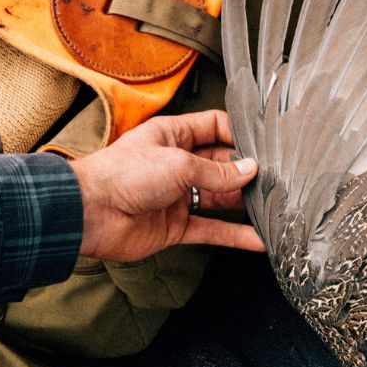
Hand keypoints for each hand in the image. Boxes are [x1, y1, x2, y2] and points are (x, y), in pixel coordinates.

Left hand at [68, 109, 265, 261]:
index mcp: (172, 136)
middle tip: (274, 178)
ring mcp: (177, 196)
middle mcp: (177, 164)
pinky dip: (235, 235)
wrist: (92, 212)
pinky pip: (212, 229)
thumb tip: (248, 170)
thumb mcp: (178, 162)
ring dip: (244, 203)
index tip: (263, 145)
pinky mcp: (176, 226)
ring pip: (219, 199)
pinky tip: (257, 239)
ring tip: (272, 207)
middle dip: (246, 171)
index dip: (237, 134)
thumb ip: (217, 171)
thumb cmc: (123, 175)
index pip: (213, 127)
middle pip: (221, 164)